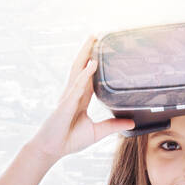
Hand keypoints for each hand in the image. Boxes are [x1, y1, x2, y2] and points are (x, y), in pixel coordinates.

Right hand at [28, 35, 134, 160]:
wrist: (52, 149)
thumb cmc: (69, 140)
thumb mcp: (97, 132)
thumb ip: (113, 125)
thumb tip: (131, 122)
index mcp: (80, 98)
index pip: (88, 75)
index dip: (94, 62)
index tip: (101, 49)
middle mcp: (73, 93)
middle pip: (81, 66)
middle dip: (88, 50)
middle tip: (96, 35)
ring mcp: (68, 96)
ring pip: (77, 70)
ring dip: (85, 54)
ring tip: (93, 40)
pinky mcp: (66, 104)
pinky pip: (77, 86)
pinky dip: (85, 74)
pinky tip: (91, 65)